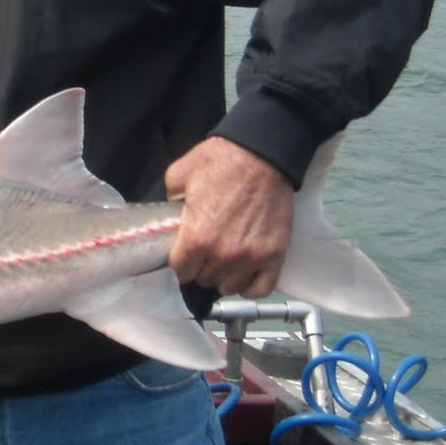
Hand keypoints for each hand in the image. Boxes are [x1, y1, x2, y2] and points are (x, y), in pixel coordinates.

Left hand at [165, 136, 294, 297]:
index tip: (183, 254)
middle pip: (204, 279)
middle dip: (200, 267)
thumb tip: (171, 222)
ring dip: (223, 276)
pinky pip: (261, 289)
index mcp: (197, 237)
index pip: (181, 271)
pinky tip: (243, 273)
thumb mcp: (178, 177)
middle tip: (203, 252)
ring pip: (230, 287)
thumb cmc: (220, 162)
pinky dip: (250, 286)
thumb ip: (170, 205)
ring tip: (222, 261)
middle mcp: (224, 253)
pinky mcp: (275, 255)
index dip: (180, 263)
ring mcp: (252, 257)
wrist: (262, 154)